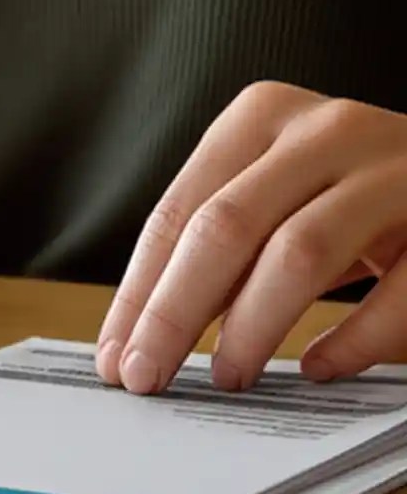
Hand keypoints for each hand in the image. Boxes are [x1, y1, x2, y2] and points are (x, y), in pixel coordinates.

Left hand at [97, 81, 406, 393]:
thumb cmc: (353, 199)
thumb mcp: (279, 201)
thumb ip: (221, 252)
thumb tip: (142, 339)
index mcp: (262, 116)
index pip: (177, 213)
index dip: (139, 292)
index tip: (115, 358)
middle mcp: (326, 129)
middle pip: (224, 228)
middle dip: (174, 312)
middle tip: (147, 377)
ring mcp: (396, 168)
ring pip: (300, 252)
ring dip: (252, 327)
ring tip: (227, 377)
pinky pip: (396, 291)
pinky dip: (353, 339)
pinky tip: (319, 367)